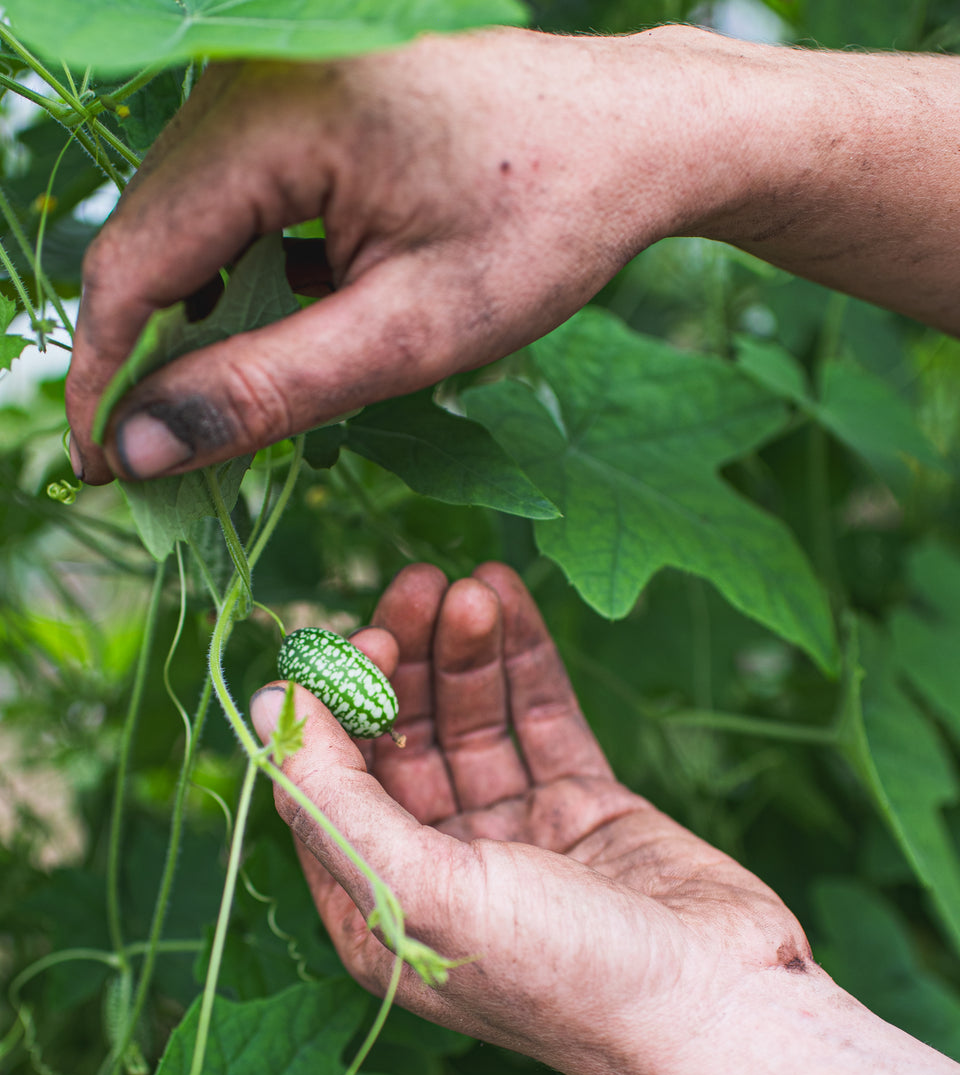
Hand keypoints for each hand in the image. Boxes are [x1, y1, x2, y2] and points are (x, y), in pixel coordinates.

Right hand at [65, 25, 746, 484]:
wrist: (638, 136)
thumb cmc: (547, 224)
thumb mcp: (412, 330)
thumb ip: (269, 387)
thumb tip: (142, 447)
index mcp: (269, 118)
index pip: (131, 264)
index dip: (105, 379)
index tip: (102, 470)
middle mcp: (249, 81)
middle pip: (149, 243)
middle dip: (148, 360)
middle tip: (161, 463)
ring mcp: (274, 84)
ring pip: (189, 228)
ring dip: (196, 325)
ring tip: (223, 411)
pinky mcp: (302, 104)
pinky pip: (236, 205)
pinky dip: (245, 280)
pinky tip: (284, 331)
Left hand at [251, 563, 959, 1074]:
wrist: (721, 1009)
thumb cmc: (564, 975)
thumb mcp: (423, 891)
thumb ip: (334, 799)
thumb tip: (270, 703)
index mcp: (380, 910)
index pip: (332, 783)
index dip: (339, 705)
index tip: (364, 640)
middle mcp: (440, 870)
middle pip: (403, 740)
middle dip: (407, 659)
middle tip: (418, 584)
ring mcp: (514, 834)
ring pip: (472, 720)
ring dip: (465, 648)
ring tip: (472, 584)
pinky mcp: (582, 804)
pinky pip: (540, 717)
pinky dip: (523, 659)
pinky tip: (507, 595)